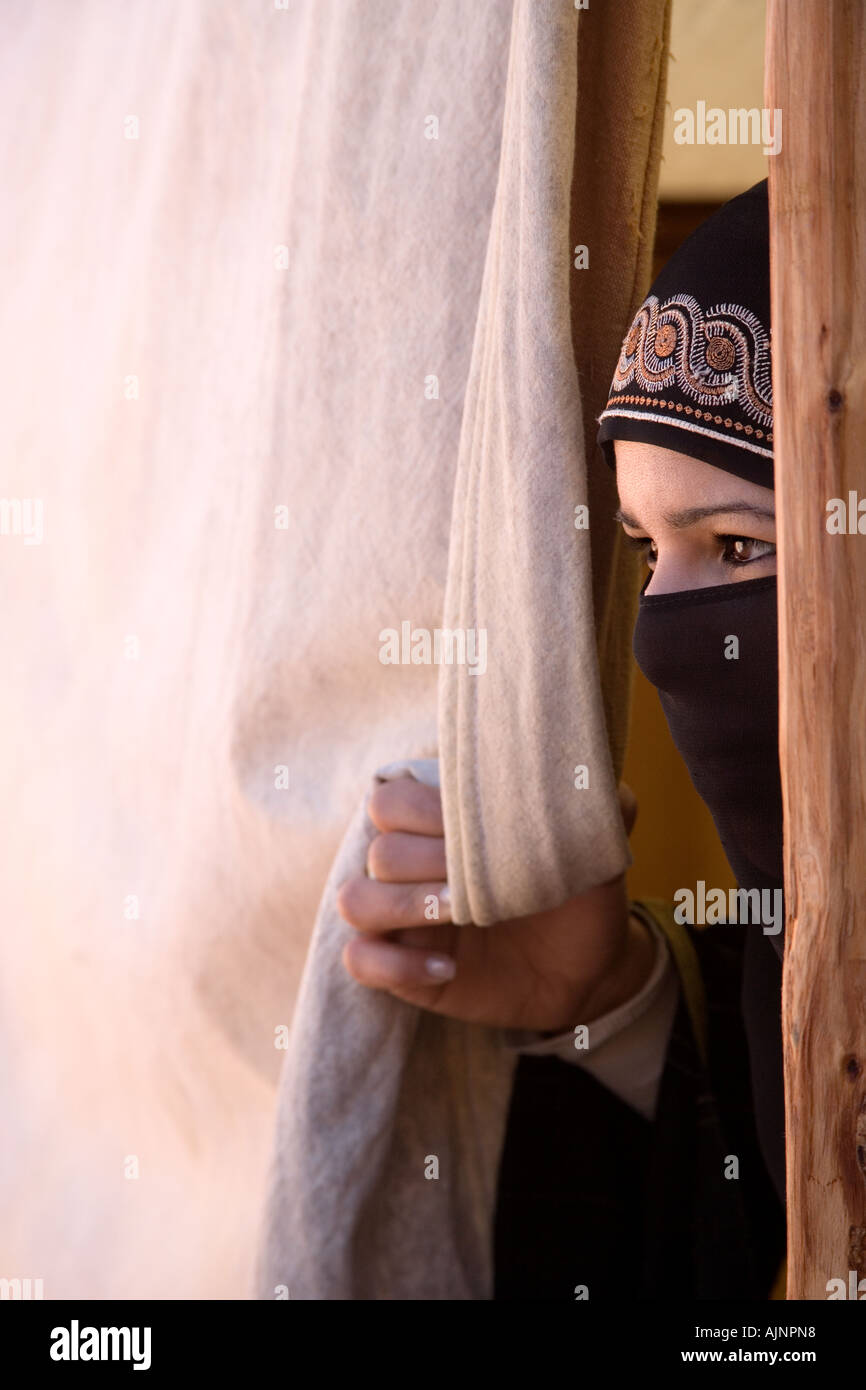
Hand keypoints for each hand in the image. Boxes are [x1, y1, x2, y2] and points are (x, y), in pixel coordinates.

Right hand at [336, 779, 653, 1032]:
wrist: (590, 967)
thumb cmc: (581, 894)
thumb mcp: (592, 846)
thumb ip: (587, 804)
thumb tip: (580, 774)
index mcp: (441, 825)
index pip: (391, 799)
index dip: (422, 813)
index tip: (478, 831)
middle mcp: (413, 865)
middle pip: (378, 850)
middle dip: (423, 862)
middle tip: (473, 881)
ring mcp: (402, 918)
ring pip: (354, 901)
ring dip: (402, 906)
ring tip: (461, 915)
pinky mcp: (401, 967)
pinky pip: (358, 961)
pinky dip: (395, 965)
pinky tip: (449, 968)